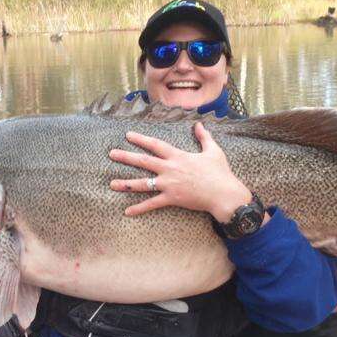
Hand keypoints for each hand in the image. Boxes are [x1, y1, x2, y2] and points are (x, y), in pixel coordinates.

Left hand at [109, 122, 258, 222]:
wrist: (224, 194)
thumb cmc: (220, 173)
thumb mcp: (213, 151)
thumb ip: (204, 137)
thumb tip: (199, 125)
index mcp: (178, 156)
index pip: (155, 145)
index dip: (141, 139)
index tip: (128, 135)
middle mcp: (170, 169)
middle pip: (143, 161)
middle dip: (126, 157)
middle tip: (111, 154)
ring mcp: (169, 184)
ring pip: (143, 184)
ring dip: (126, 184)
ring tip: (111, 184)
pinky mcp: (171, 199)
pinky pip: (152, 204)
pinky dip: (139, 208)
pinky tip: (127, 211)